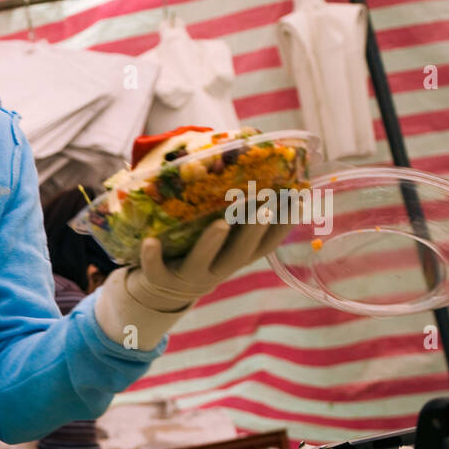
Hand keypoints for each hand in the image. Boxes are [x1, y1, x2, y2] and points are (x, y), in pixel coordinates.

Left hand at [127, 211, 291, 311]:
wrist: (163, 288)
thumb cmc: (198, 249)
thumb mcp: (222, 237)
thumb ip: (234, 212)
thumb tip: (250, 161)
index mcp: (236, 256)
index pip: (266, 245)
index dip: (283, 226)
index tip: (297, 202)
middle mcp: (218, 268)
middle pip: (239, 253)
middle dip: (252, 231)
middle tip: (264, 208)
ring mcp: (189, 276)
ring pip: (202, 262)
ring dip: (212, 243)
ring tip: (220, 225)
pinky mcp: (159, 279)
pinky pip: (155, 270)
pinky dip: (153, 257)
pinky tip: (150, 241)